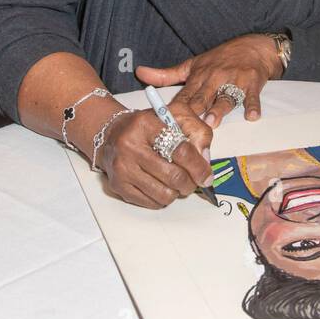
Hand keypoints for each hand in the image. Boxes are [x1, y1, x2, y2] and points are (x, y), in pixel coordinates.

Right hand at [92, 108, 213, 208]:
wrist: (112, 134)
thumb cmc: (148, 127)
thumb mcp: (176, 115)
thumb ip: (197, 132)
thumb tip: (205, 160)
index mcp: (146, 124)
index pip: (180, 150)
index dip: (198, 166)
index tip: (206, 175)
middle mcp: (130, 146)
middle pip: (173, 176)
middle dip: (190, 183)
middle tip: (193, 181)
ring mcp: (122, 167)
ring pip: (164, 194)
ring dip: (177, 192)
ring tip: (176, 182)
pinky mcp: (118, 185)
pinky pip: (151, 203)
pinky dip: (162, 198)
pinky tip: (161, 185)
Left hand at [137, 34, 282, 127]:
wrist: (253, 47)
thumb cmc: (220, 59)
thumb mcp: (193, 65)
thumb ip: (167, 75)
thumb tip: (139, 72)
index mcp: (199, 76)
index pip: (185, 95)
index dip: (176, 109)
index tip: (166, 124)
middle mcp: (215, 78)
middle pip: (203, 97)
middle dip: (195, 111)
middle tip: (187, 127)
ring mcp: (235, 81)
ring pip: (226, 97)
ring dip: (220, 109)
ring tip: (213, 121)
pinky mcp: (253, 83)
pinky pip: (253, 97)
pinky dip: (253, 106)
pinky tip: (252, 116)